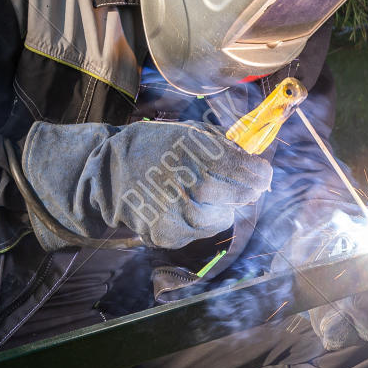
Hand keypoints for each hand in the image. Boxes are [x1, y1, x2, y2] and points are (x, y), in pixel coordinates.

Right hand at [19, 118, 273, 249]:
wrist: (107, 174)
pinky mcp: (170, 235)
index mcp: (198, 155)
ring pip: (224, 218)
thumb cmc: (152, 148)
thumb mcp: (187, 132)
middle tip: (239, 184)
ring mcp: (181, 215)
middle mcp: (192, 187)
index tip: (260, 172)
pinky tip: (183, 205)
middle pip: (242, 197)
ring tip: (201, 193)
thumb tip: (255, 158)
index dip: (260, 173)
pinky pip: (201, 231)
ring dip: (222, 206)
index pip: (250, 172)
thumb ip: (223, 145)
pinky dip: (200, 220)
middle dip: (245, 190)